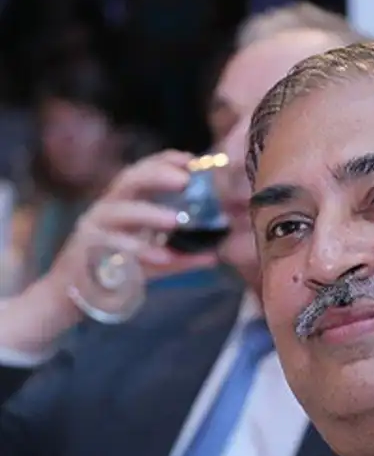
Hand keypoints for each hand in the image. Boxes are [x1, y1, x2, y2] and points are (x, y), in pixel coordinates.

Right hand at [49, 151, 220, 292]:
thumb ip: (182, 256)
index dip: (165, 161)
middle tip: (184, 181)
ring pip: (117, 211)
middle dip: (156, 176)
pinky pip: (111, 246)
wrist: (75, 295)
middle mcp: (108, 208)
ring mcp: (94, 227)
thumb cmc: (118, 270)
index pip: (143, 172)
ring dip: (147, 213)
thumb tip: (215, 255)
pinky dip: (137, 250)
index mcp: (124, 203)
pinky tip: (161, 256)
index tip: (191, 160)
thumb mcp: (155, 261)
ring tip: (174, 221)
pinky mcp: (86, 249)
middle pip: (128, 181)